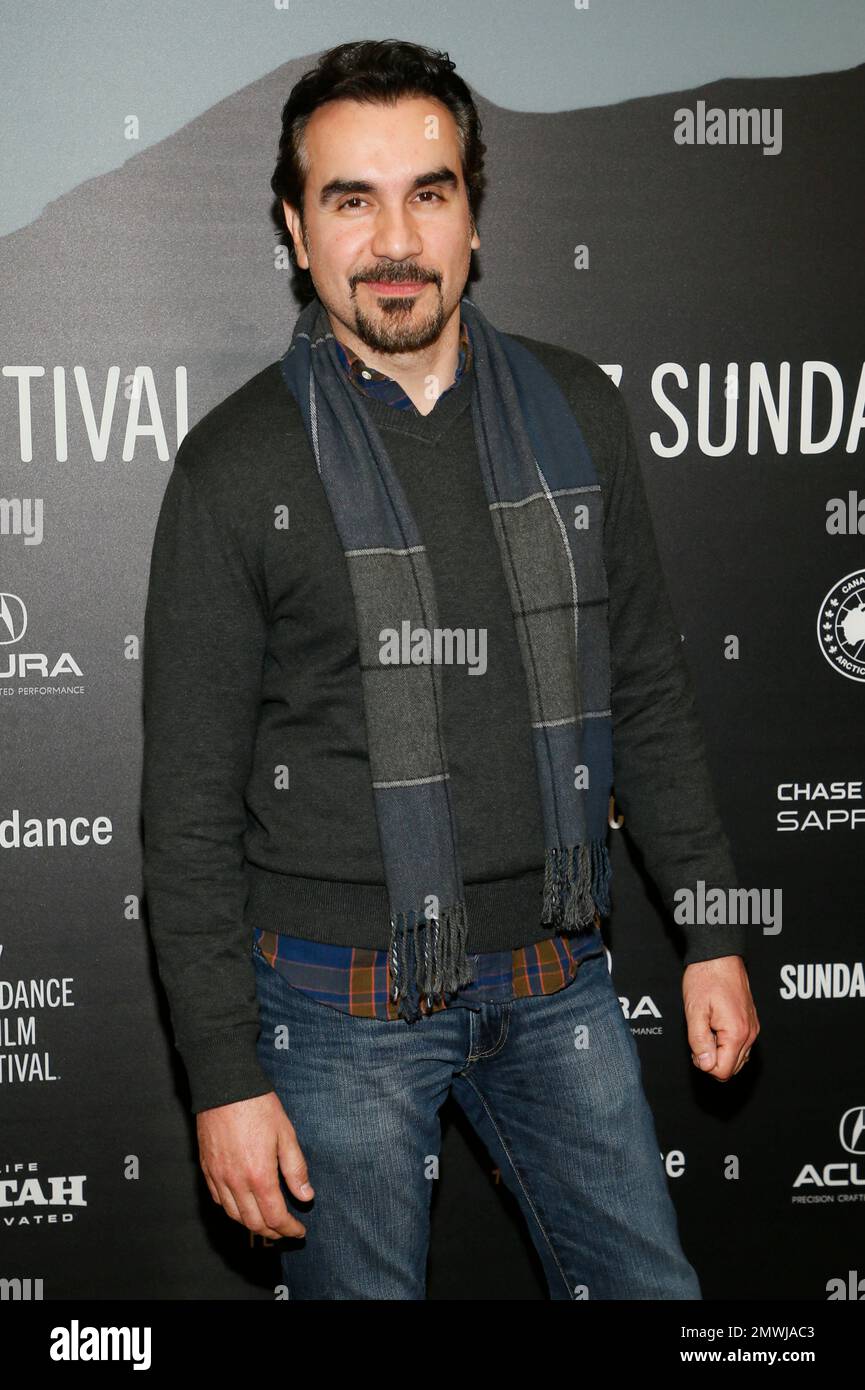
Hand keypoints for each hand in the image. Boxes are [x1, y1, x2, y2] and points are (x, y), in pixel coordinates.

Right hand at [196, 1090, 313, 1237]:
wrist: (224, 1085)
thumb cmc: (258, 1105)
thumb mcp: (286, 1134)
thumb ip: (296, 1169)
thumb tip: (306, 1196)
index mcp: (259, 1175)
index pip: (275, 1217)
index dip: (289, 1229)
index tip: (299, 1231)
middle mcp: (236, 1181)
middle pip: (253, 1222)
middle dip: (272, 1232)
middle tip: (286, 1231)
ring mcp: (218, 1176)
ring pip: (234, 1215)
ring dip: (252, 1224)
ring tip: (267, 1222)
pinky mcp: (207, 1168)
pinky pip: (218, 1200)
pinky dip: (232, 1210)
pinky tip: (243, 1205)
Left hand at [682, 955, 759, 1080]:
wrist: (719, 956)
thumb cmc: (706, 978)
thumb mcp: (694, 1011)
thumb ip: (699, 1041)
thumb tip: (705, 1064)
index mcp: (736, 1033)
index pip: (723, 1071)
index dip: (704, 1064)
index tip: (696, 1048)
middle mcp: (749, 1033)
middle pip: (731, 1068)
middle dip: (712, 1060)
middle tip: (699, 1038)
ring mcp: (752, 1028)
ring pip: (737, 1058)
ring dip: (720, 1052)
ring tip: (706, 1031)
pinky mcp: (750, 1022)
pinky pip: (741, 1045)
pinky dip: (727, 1044)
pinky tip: (715, 1028)